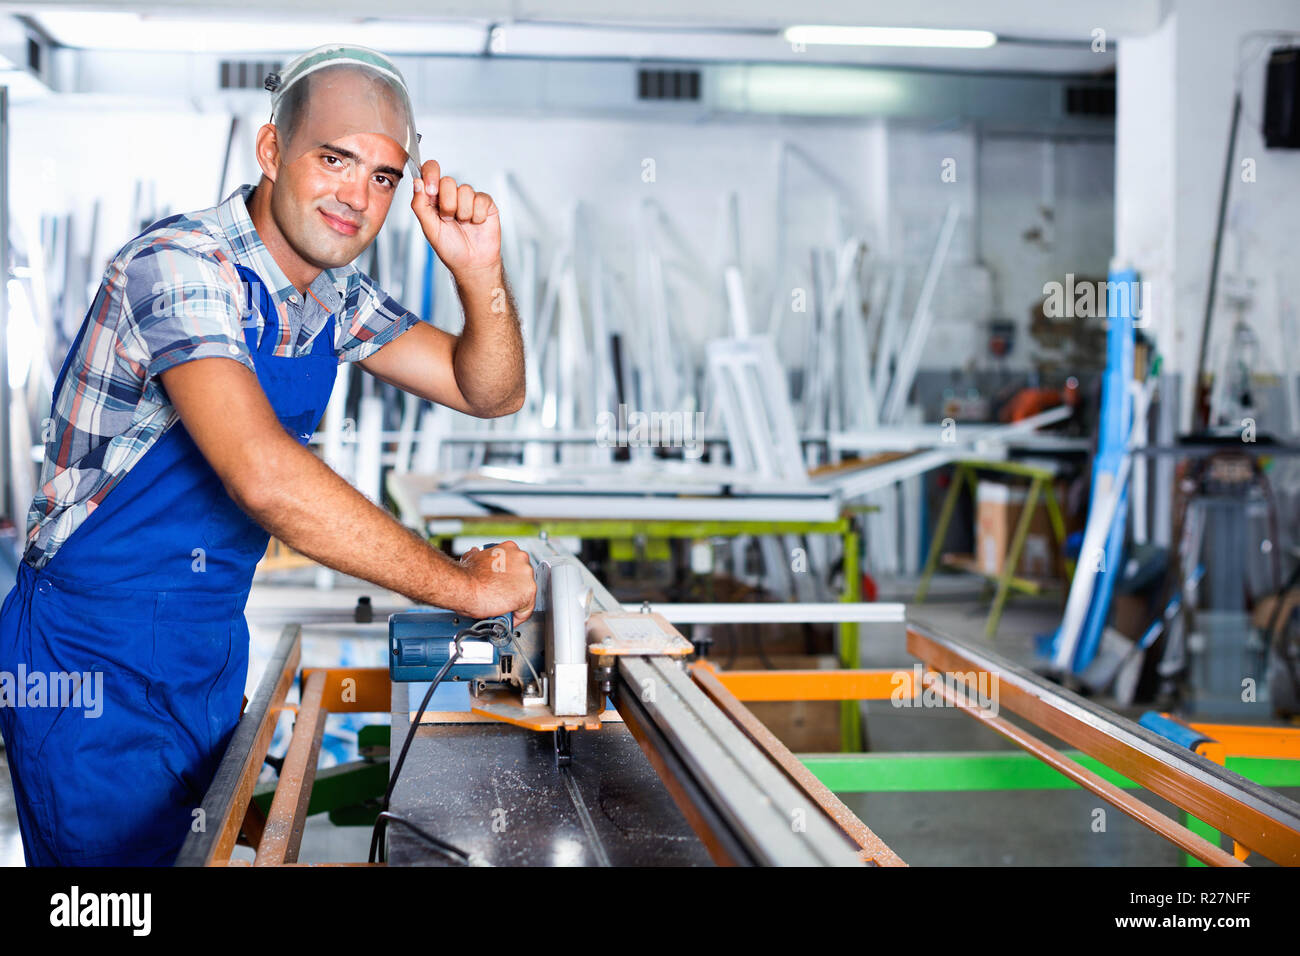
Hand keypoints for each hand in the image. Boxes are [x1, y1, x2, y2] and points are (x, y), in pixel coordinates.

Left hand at [411, 159, 500, 281]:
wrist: (472, 263)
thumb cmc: (450, 249)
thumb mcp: (429, 228)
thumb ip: (420, 204)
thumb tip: (417, 182)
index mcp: (434, 198)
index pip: (429, 172)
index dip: (431, 175)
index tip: (431, 190)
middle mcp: (451, 195)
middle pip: (448, 181)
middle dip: (448, 204)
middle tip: (449, 219)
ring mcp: (469, 198)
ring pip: (465, 190)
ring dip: (463, 212)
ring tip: (463, 224)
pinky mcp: (485, 203)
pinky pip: (481, 198)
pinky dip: (477, 215)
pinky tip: (476, 223)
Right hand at [458, 541, 535, 623]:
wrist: (465, 586)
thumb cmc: (466, 576)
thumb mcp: (472, 559)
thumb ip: (479, 556)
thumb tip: (475, 553)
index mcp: (509, 548)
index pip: (515, 566)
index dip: (508, 578)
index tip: (503, 586)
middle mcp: (521, 558)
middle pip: (523, 578)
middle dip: (512, 588)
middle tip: (500, 597)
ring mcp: (527, 574)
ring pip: (526, 592)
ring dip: (515, 601)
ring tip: (502, 608)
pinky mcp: (528, 591)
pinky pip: (527, 608)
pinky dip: (519, 615)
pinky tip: (508, 618)